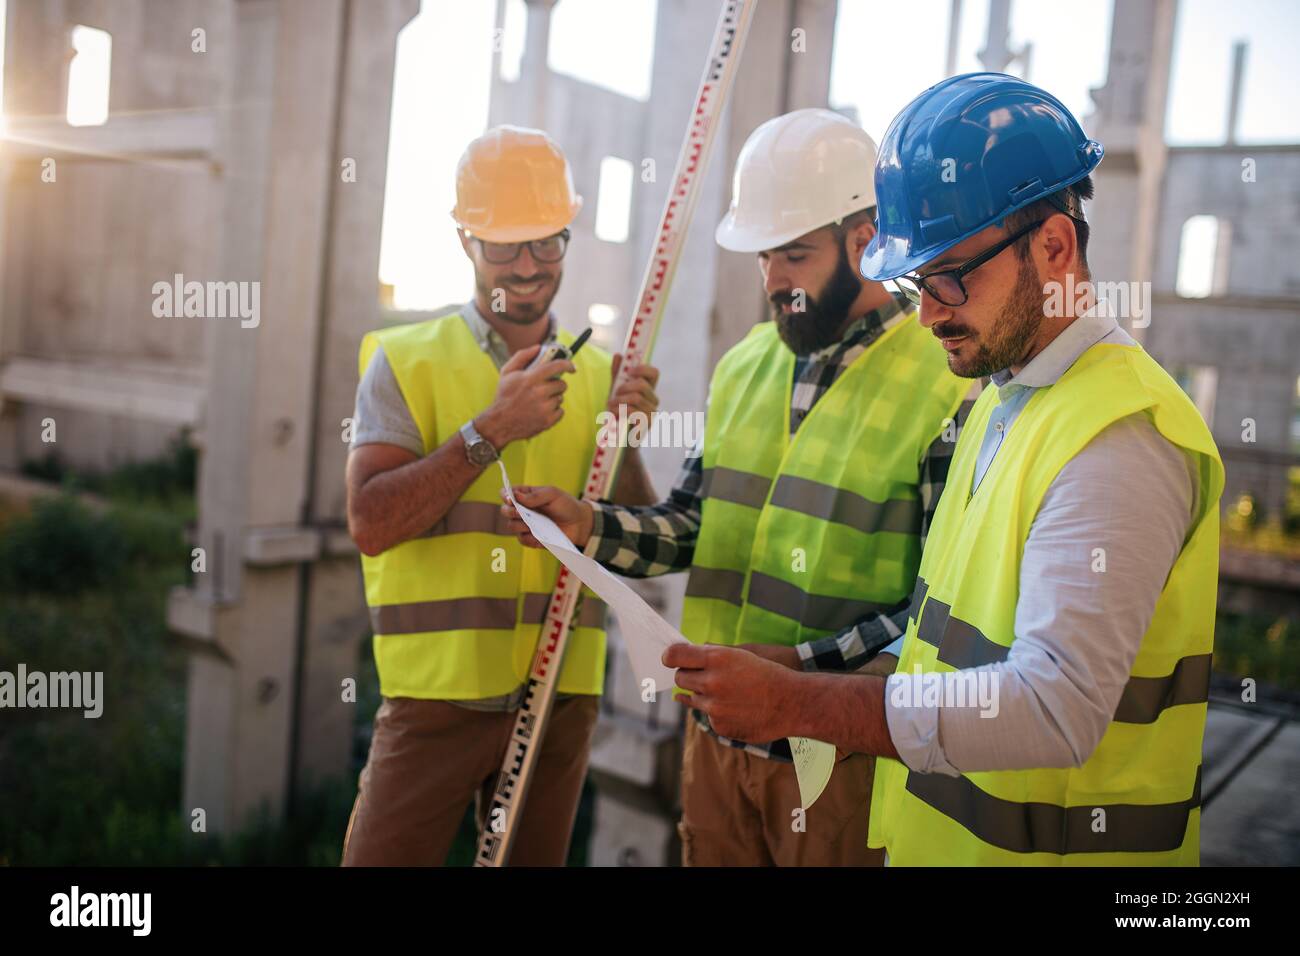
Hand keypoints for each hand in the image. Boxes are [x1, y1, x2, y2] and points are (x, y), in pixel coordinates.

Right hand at [477, 344, 576, 447]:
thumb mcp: (507, 372)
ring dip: (553, 398)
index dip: (567, 364)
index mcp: (530, 379)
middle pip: (561, 384)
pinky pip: (561, 411)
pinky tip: (540, 411)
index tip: (572, 367)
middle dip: (555, 384)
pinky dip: (553, 411)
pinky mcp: (547, 421)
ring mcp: (544, 408)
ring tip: (538, 401)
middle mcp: (539, 393)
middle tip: (545, 387)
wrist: (500, 423)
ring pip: (560, 398)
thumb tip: (539, 347)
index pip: (557, 366)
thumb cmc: (504, 396)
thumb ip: (522, 356)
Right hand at [499, 484, 594, 548]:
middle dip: (509, 511)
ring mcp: (525, 525)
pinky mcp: (531, 538)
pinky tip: (538, 536)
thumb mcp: (553, 494)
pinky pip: (523, 540)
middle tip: (519, 512)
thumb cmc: (566, 505)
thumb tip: (516, 497)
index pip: (506, 493)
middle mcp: (522, 510)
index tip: (510, 498)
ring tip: (532, 524)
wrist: (579, 523)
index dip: (505, 495)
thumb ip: (535, 495)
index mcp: (525, 495)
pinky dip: (529, 538)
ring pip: (511, 526)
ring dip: (519, 525)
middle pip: (504, 510)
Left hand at [607, 353, 659, 443]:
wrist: (619, 439)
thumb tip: (618, 355)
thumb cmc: (619, 413)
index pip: (654, 373)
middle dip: (624, 387)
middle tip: (614, 394)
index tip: (629, 372)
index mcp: (648, 389)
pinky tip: (613, 414)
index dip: (643, 369)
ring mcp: (652, 412)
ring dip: (619, 400)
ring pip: (636, 398)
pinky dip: (620, 411)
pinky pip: (633, 411)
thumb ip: (617, 374)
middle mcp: (653, 399)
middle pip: (642, 385)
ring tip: (609, 406)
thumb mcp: (616, 392)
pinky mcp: (647, 424)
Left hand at [663, 643, 800, 741]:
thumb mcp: (743, 654)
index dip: (670, 656)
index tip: (668, 658)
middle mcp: (711, 682)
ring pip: (693, 698)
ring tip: (729, 693)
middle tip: (704, 675)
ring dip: (704, 694)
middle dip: (688, 675)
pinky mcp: (719, 726)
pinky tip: (738, 709)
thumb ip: (714, 652)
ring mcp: (714, 707)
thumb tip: (691, 651)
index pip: (676, 655)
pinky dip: (718, 712)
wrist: (792, 703)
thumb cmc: (768, 674)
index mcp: (716, 659)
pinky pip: (708, 716)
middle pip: (680, 678)